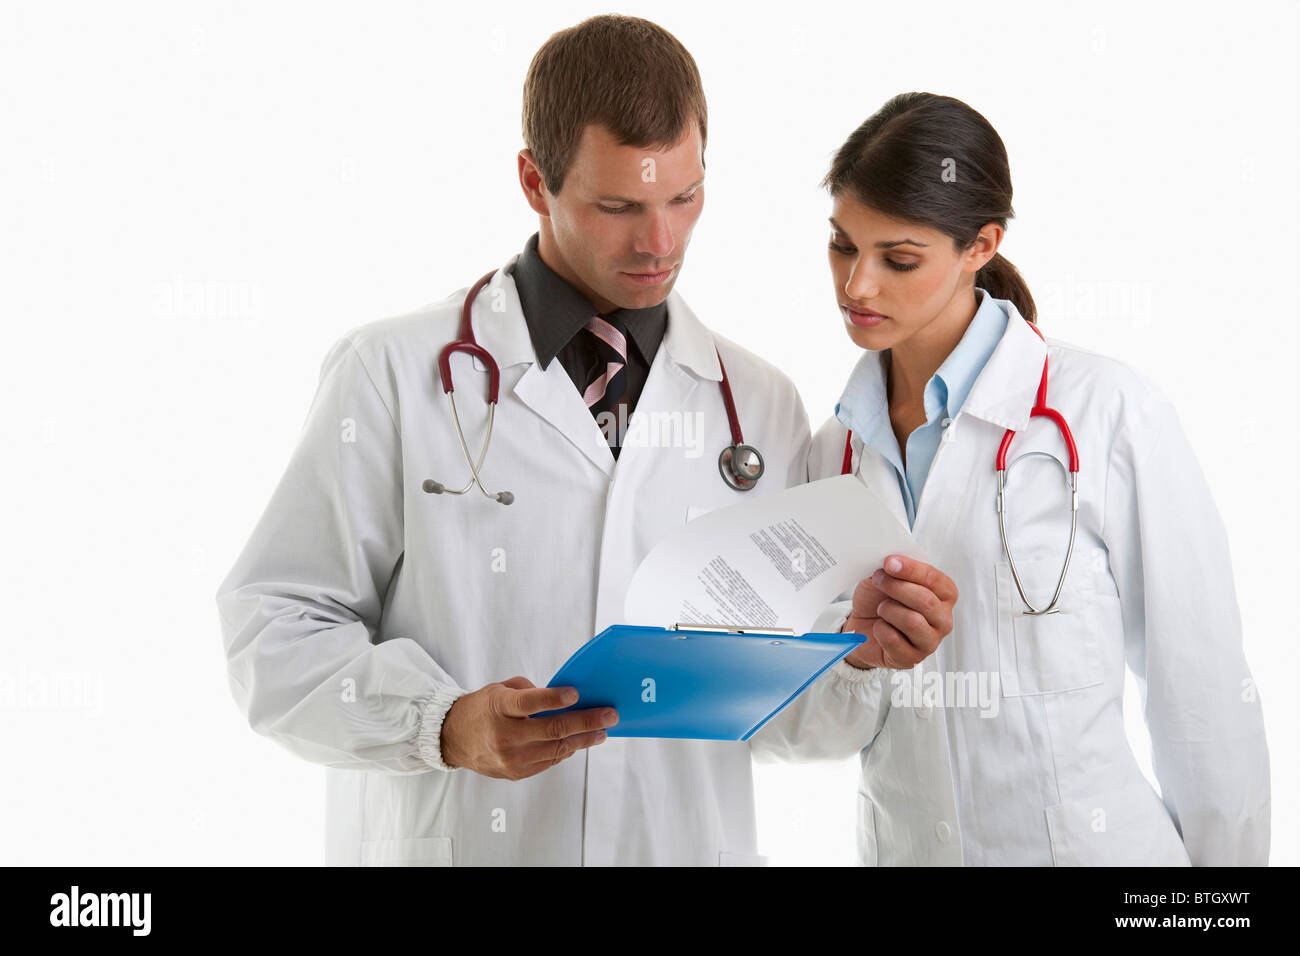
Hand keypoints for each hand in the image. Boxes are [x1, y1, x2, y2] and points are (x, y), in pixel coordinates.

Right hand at [440, 676, 617, 779]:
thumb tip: (563, 701)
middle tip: (609, 716)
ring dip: (583, 740)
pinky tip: (579, 741)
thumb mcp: (500, 689)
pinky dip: (566, 750)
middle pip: (552, 730)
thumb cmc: (481, 708)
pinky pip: (549, 761)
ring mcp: (510, 759)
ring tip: (602, 731)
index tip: (576, 693)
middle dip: (586, 722)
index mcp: (499, 708)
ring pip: (556, 750)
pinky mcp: (516, 773)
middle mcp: (504, 736)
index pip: (529, 703)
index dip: (554, 699)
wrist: (453, 739)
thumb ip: (530, 692)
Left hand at [841, 555, 957, 669]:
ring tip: (881, 608)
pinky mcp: (912, 659)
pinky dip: (880, 630)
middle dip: (896, 587)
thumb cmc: (879, 600)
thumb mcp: (886, 576)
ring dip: (888, 610)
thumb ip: (894, 566)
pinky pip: (894, 640)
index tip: (889, 562)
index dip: (911, 569)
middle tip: (878, 580)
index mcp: (944, 595)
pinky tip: (879, 628)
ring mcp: (930, 641)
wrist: (861, 625)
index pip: (935, 580)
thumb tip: (892, 559)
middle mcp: (943, 619)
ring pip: (912, 621)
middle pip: (925, 600)